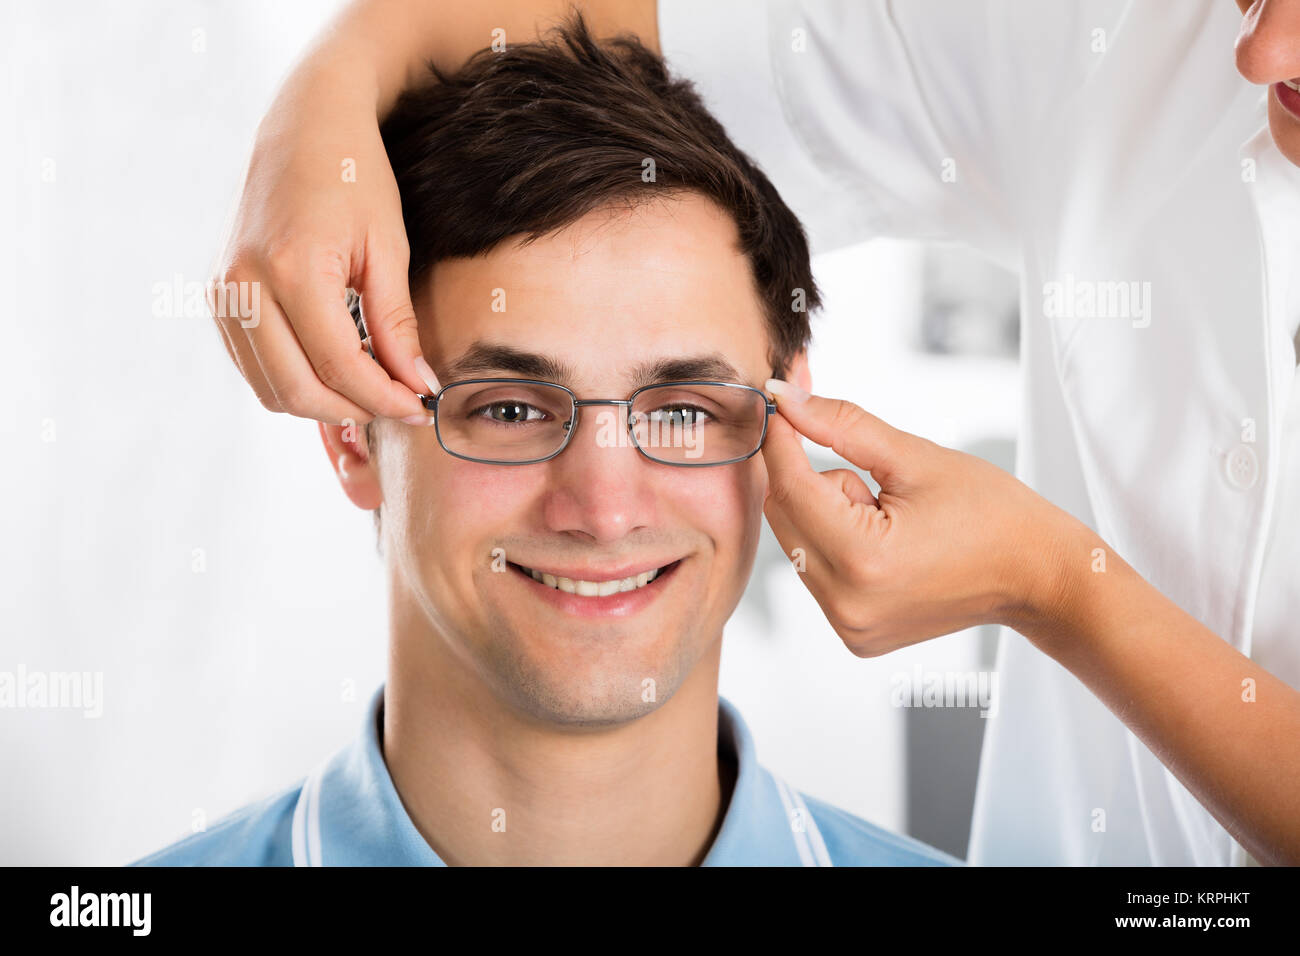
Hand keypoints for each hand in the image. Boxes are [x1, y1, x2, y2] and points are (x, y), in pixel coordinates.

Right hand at [208, 67, 435, 424]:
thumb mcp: (388, 247)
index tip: (419, 408)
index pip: (340, 366)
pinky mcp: (216, 296)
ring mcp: (222, 291)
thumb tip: (417, 386)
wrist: (303, 126)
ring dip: (323, 405)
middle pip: (298, 390)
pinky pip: (253, 366)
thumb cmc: (353, 176)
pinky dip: (294, 381)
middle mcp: (244, 284)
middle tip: (398, 408)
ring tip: (370, 391)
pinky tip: (334, 370)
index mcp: (292, 268)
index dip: (384, 399)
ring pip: (270, 389)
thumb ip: (397, 325)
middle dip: (355, 411)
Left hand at [760, 380, 1091, 656]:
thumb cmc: (991, 514)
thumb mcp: (915, 457)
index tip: (781, 404)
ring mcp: (849, 627)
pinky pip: (816, 572)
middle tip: (869, 474)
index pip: (791, 485)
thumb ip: (841, 425)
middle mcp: (846, 604)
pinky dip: (835, 544)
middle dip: (808, 478)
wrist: (1038, 576)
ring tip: (889, 517)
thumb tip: (784, 397)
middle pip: (785, 516)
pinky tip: (885, 544)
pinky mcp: (854, 636)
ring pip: (796, 542)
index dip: (781, 438)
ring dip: (825, 514)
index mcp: (863, 559)